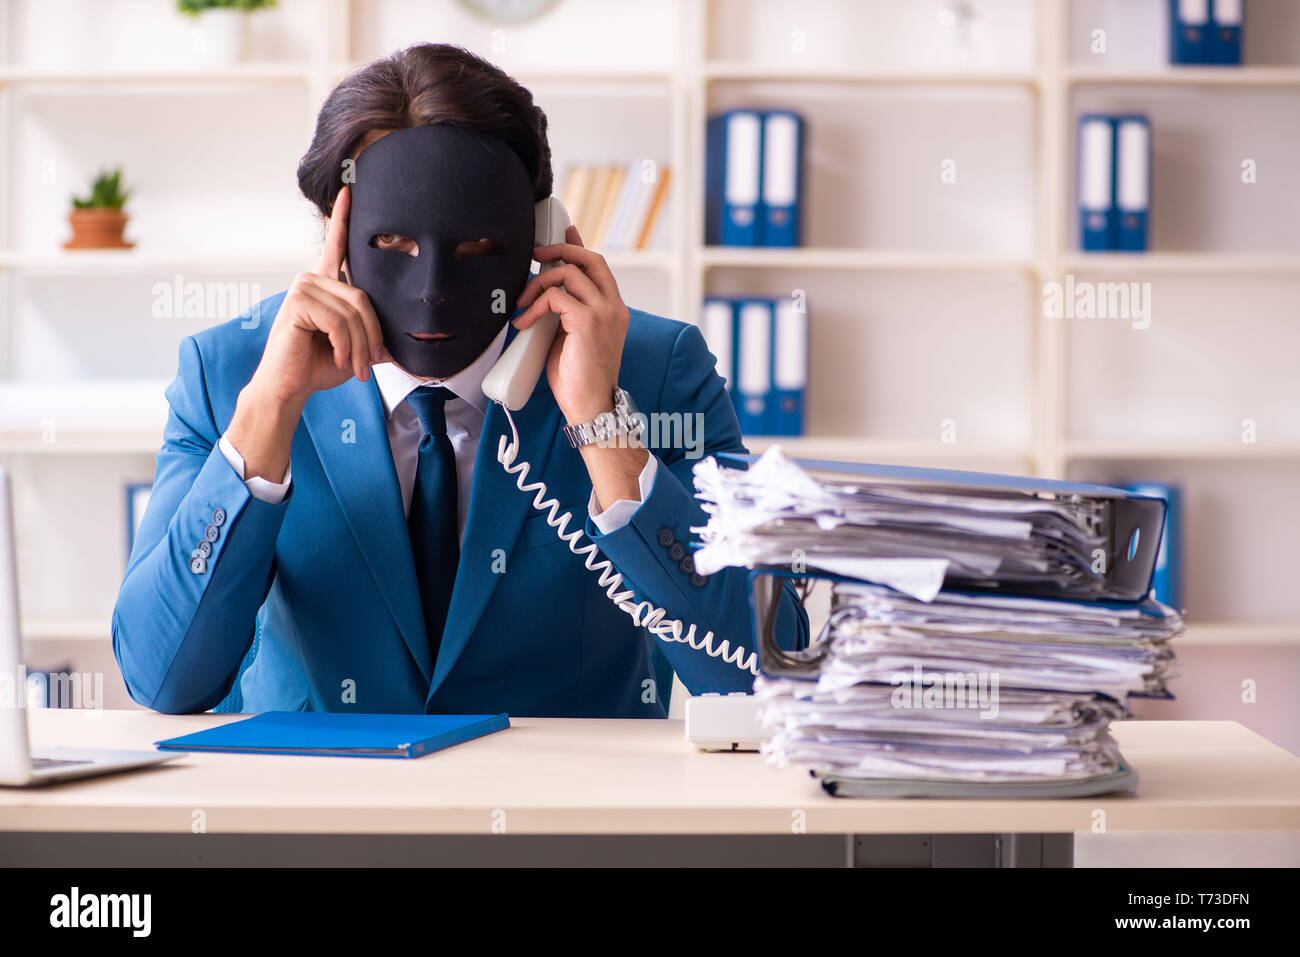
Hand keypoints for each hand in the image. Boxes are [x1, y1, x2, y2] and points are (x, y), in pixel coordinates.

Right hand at [248, 185, 387, 408]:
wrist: (290, 388)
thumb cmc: (319, 366)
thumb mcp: (356, 348)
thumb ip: (377, 336)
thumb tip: (410, 340)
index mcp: (325, 286)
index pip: (336, 247)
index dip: (342, 219)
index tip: (349, 191)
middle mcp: (312, 280)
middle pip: (363, 297)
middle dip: (372, 335)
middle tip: (369, 363)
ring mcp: (302, 288)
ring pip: (353, 311)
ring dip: (360, 345)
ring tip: (356, 366)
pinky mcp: (297, 302)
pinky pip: (338, 321)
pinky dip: (346, 345)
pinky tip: (340, 359)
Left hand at [513, 224, 629, 424]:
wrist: (592, 407)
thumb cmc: (580, 380)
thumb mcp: (571, 336)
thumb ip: (565, 312)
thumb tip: (546, 294)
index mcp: (614, 309)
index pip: (598, 266)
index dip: (578, 245)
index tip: (563, 232)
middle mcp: (614, 306)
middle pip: (590, 258)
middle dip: (560, 249)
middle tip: (536, 255)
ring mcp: (604, 312)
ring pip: (568, 273)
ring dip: (539, 283)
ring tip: (524, 304)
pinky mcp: (588, 321)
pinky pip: (555, 297)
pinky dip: (535, 306)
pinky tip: (525, 322)